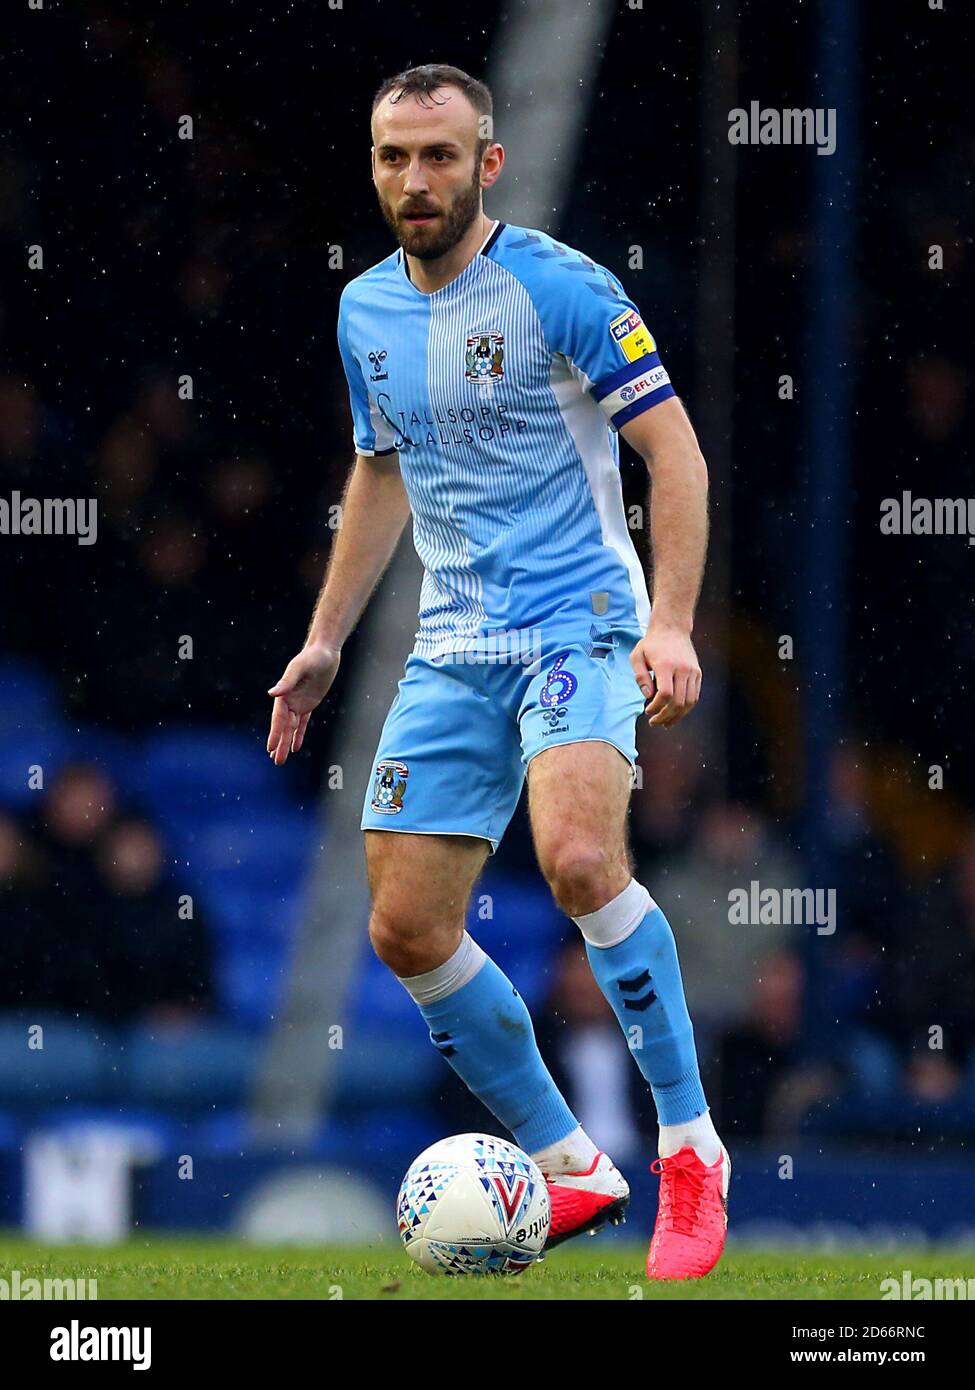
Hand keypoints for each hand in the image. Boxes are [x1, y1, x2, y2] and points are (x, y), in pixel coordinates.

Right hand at [266, 642, 340, 765]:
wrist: (325, 651)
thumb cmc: (312, 657)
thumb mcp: (300, 668)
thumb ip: (287, 681)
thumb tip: (272, 693)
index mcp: (285, 694)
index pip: (279, 718)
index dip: (275, 733)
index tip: (270, 747)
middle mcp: (289, 701)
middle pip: (283, 726)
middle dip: (279, 743)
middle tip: (276, 761)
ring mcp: (299, 703)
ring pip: (291, 727)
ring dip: (286, 742)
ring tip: (280, 758)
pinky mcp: (309, 703)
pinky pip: (303, 723)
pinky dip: (298, 735)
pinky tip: (295, 747)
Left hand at [630, 622, 701, 728]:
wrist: (672, 629)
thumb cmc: (652, 644)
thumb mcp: (637, 656)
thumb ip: (640, 677)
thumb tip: (647, 696)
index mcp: (666, 665)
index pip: (665, 694)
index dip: (656, 707)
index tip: (648, 712)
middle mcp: (682, 669)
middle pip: (678, 701)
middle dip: (665, 716)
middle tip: (654, 722)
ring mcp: (692, 671)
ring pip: (689, 702)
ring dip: (677, 716)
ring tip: (666, 723)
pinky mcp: (698, 673)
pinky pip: (695, 696)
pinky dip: (686, 708)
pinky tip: (676, 713)